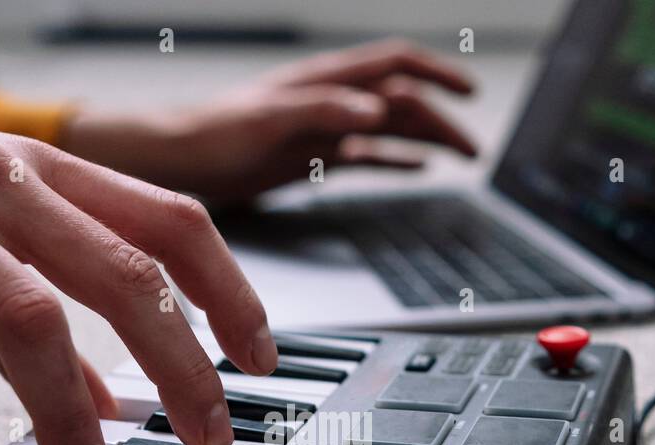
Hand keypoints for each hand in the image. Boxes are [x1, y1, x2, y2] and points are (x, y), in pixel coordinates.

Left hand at [62, 39, 476, 202]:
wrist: (180, 160)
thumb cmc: (216, 132)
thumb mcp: (273, 119)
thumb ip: (326, 111)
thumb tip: (379, 111)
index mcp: (326, 80)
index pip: (395, 65)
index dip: (436, 74)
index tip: (470, 92)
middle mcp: (331, 100)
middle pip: (402, 101)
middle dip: (442, 119)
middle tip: (474, 148)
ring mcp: (324, 129)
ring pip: (390, 129)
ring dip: (427, 141)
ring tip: (460, 158)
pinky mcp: (312, 158)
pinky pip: (365, 156)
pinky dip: (395, 161)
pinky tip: (416, 169)